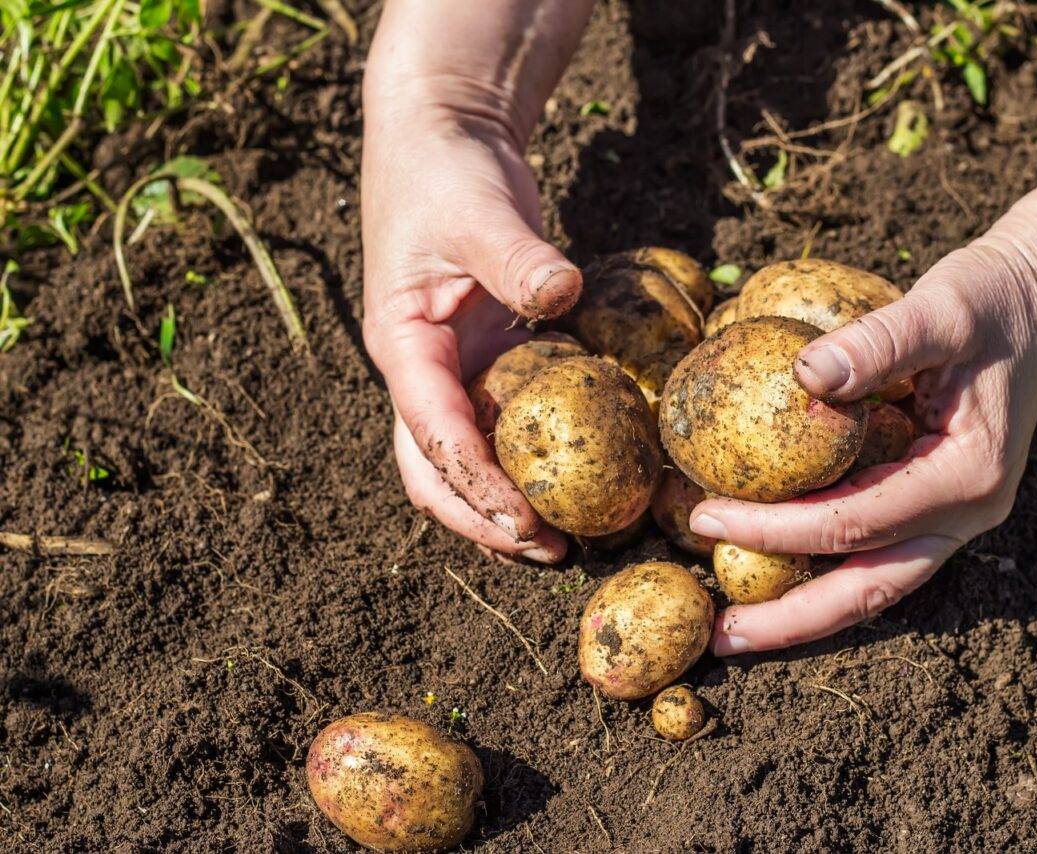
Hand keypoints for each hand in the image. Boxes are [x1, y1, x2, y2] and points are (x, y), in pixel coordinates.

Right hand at [361, 74, 580, 562]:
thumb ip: (516, 255)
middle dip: (483, 521)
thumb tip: (562, 293)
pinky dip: (521, 464)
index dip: (478, 485)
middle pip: (433, 471)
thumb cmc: (448, 171)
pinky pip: (495, 428)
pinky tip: (568, 484)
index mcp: (403, 344)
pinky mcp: (482, 361)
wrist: (441, 140)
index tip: (528, 522)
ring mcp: (448, 371)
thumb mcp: (480, 209)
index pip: (434, 432)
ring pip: (460, 461)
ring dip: (498, 506)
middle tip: (550, 552)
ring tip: (560, 543)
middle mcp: (419, 370)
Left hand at [690, 230, 1036, 653]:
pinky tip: (774, 571)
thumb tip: (803, 374)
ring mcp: (957, 516)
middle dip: (792, 620)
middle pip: (870, 590)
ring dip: (807, 611)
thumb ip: (879, 342)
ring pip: (876, 584)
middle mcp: (967, 513)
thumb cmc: (991, 298)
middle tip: (720, 637)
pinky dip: (825, 569)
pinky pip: (877, 552)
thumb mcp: (939, 308)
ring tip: (737, 627)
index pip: (854, 522)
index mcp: (968, 475)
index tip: (705, 516)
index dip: (775, 527)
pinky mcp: (937, 502)